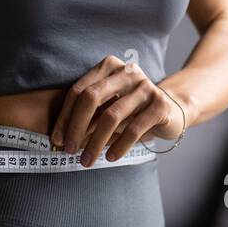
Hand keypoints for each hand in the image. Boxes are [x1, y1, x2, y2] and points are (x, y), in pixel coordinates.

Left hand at [50, 55, 184, 164]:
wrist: (171, 109)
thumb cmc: (130, 109)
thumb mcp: (107, 107)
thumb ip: (87, 116)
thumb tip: (61, 138)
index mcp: (108, 66)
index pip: (79, 90)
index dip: (65, 116)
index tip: (56, 139)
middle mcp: (126, 71)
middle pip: (91, 98)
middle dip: (76, 127)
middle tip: (68, 150)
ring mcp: (145, 86)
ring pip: (111, 116)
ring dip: (95, 143)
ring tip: (86, 160)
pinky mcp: (159, 104)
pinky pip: (133, 129)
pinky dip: (119, 146)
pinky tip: (110, 158)